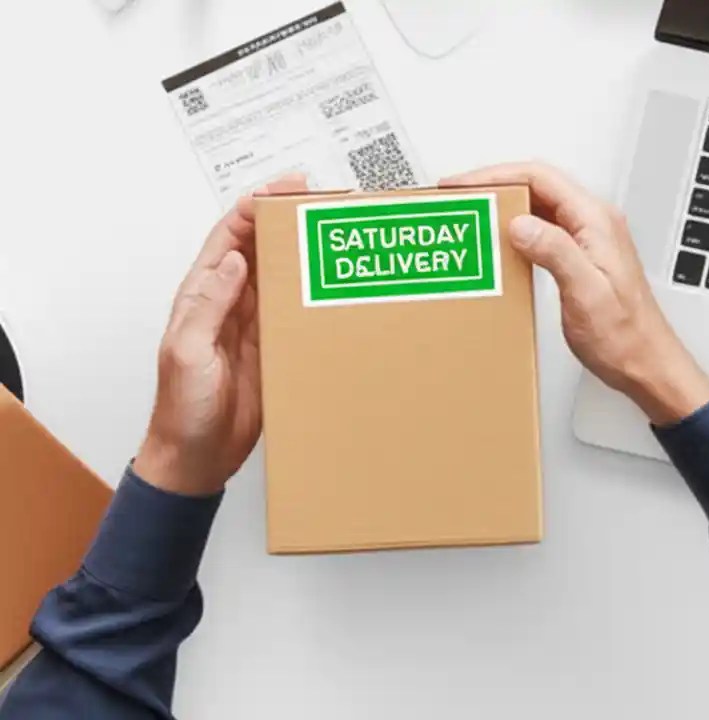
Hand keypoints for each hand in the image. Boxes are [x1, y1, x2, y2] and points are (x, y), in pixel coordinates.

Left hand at [134, 175, 307, 495]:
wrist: (196, 457)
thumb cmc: (181, 410)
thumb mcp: (187, 352)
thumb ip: (209, 305)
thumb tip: (235, 261)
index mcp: (200, 297)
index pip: (229, 238)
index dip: (254, 208)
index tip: (282, 189)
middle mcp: (227, 304)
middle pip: (258, 248)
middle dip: (283, 219)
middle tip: (317, 201)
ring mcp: (252, 325)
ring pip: (279, 275)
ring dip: (300, 251)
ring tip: (329, 231)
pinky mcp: (272, 348)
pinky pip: (293, 309)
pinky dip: (311, 291)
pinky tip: (330, 283)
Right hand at [441, 163, 708, 425]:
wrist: (647, 364)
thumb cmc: (625, 336)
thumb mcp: (586, 293)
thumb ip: (555, 252)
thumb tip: (521, 223)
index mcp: (597, 221)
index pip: (540, 177)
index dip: (496, 175)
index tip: (465, 185)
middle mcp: (595, 224)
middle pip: (537, 187)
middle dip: (495, 187)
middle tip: (460, 198)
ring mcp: (588, 240)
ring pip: (539, 208)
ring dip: (504, 209)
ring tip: (472, 216)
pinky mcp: (581, 258)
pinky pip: (543, 232)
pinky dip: (516, 232)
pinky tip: (499, 245)